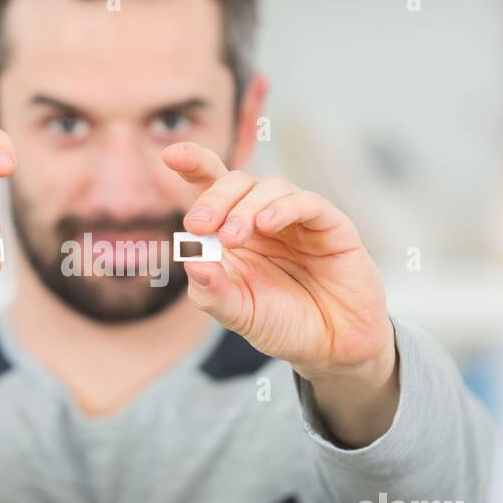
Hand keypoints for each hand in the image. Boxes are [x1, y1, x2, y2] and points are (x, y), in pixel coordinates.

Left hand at [161, 141, 398, 443]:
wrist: (332, 347)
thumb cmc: (282, 324)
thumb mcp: (238, 314)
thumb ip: (212, 291)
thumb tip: (190, 261)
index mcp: (233, 232)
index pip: (211, 187)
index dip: (194, 164)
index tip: (170, 155)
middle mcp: (263, 218)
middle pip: (236, 182)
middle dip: (214, 197)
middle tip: (200, 225)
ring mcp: (298, 220)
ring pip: (270, 187)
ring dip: (246, 207)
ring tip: (232, 237)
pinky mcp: (332, 227)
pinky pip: (307, 203)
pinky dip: (284, 208)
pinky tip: (266, 224)